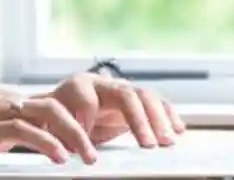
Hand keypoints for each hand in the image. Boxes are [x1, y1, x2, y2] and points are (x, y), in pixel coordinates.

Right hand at [0, 92, 92, 168]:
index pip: (46, 107)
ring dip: (73, 134)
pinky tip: (60, 158)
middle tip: (97, 151)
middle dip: (81, 126)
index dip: (72, 121)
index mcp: (1, 107)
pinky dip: (46, 142)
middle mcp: (1, 104)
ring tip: (88, 156)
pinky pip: (23, 130)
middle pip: (54, 105)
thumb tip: (26, 152)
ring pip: (46, 113)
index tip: (91, 140)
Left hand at [41, 72, 186, 147]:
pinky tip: (179, 129)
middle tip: (148, 144)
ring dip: (159, 119)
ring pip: (145, 97)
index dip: (88, 117)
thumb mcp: (54, 126)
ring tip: (168, 140)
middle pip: (125, 94)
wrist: (61, 109)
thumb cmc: (57, 120)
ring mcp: (121, 90)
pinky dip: (168, 115)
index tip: (90, 139)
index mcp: (77, 87)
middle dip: (139, 119)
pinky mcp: (135, 100)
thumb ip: (64, 134)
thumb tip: (74, 149)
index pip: (86, 98)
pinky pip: (156, 103)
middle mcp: (102, 84)